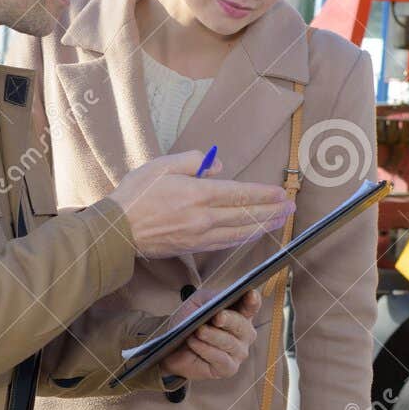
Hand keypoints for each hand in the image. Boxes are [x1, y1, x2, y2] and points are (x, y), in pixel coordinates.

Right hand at [109, 151, 293, 258]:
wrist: (117, 230)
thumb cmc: (136, 195)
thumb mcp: (162, 165)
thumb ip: (193, 161)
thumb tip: (217, 167)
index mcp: (198, 194)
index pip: (240, 194)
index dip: (264, 194)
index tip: (281, 193)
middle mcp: (204, 218)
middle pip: (246, 215)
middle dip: (272, 211)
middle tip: (291, 207)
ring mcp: (200, 236)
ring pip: (240, 232)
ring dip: (263, 226)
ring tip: (280, 220)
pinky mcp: (193, 248)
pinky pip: (226, 243)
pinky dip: (244, 238)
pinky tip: (253, 234)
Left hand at [160, 288, 260, 381]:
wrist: (172, 348)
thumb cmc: (189, 322)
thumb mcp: (198, 303)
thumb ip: (212, 297)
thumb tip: (222, 299)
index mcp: (241, 314)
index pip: (252, 306)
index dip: (252, 300)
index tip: (250, 294)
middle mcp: (245, 334)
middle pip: (242, 325)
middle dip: (229, 319)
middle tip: (217, 316)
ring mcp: (239, 352)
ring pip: (229, 343)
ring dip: (211, 335)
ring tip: (197, 331)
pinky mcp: (229, 368)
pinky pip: (220, 358)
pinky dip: (205, 349)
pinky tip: (194, 342)